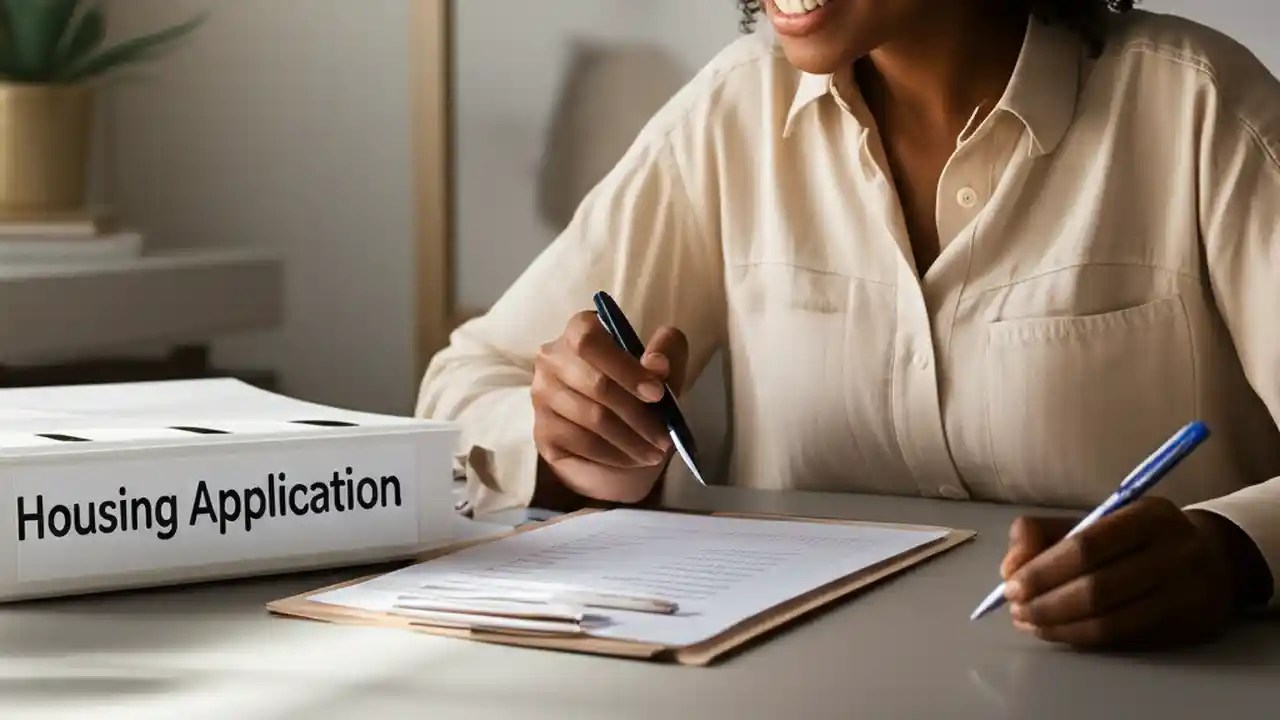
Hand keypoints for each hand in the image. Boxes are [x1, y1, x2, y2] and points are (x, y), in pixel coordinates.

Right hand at [532, 310, 688, 504]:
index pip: (590, 340)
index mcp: (580, 331)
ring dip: (630, 439)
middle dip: (637, 413)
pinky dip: (614, 453)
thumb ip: (667, 355)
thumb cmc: (638, 397)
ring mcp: (542, 395)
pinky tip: (632, 459)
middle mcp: (552, 358)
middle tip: (664, 435)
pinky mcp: (542, 430)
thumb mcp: (664, 371)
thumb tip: (657, 363)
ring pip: (591, 417)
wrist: (617, 445)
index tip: (657, 393)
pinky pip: (581, 442)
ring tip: (655, 451)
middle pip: (595, 383)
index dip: (626, 367)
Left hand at [1000, 497, 1238, 648]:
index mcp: (1148, 516)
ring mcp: (1188, 593)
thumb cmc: (1137, 537)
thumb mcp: (1097, 519)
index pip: (1086, 547)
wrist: (1212, 558)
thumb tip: (1010, 569)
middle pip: (1097, 588)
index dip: (1042, 570)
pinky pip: (1125, 638)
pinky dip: (1084, 638)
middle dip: (1046, 603)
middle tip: (1016, 610)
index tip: (1011, 585)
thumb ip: (1044, 534)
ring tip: (1030, 623)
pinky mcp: (1189, 627)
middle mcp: (1175, 553)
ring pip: (1110, 621)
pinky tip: (1059, 632)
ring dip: (1060, 627)